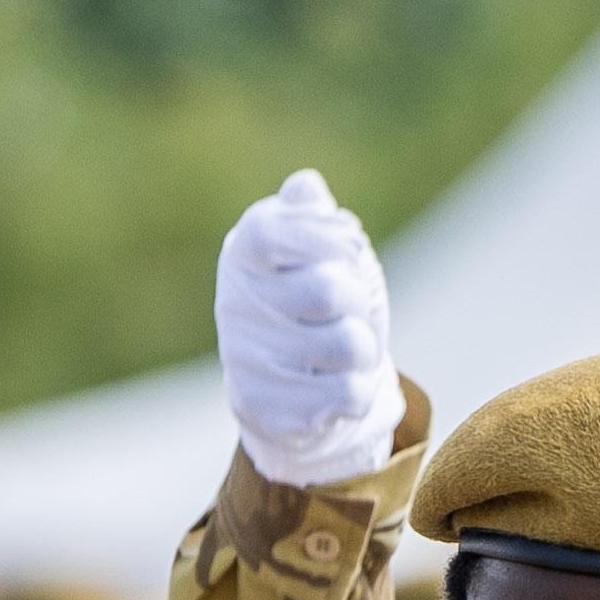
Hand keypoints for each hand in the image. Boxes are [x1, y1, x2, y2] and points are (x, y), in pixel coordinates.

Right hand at [216, 169, 397, 488]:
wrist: (284, 390)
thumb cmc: (305, 305)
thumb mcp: (307, 250)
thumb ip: (308, 215)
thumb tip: (307, 187)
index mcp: (242, 254)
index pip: (281, 231)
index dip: (330, 238)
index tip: (350, 248)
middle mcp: (235, 304)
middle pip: (329, 291)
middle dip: (360, 300)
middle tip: (352, 309)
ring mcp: (249, 360)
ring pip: (349, 344)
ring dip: (364, 348)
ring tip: (345, 351)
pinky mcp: (271, 411)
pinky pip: (351, 395)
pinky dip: (361, 391)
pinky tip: (337, 387)